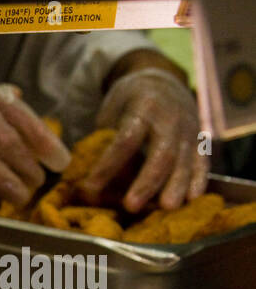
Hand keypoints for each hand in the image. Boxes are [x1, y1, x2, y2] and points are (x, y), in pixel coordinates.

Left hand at [78, 67, 207, 212]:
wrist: (163, 81)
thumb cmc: (129, 102)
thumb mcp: (112, 110)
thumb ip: (104, 139)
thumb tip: (86, 179)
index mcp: (143, 107)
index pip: (126, 140)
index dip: (108, 165)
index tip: (90, 188)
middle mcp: (170, 118)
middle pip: (161, 153)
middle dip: (146, 181)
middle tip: (131, 206)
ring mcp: (188, 129)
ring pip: (185, 160)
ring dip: (176, 185)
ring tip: (167, 207)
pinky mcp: (200, 139)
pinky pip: (203, 160)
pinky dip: (199, 179)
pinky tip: (192, 198)